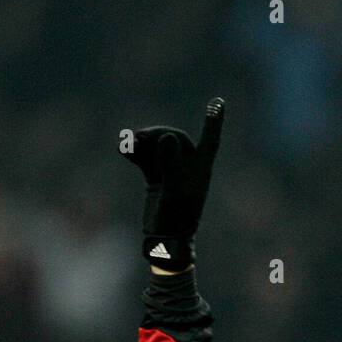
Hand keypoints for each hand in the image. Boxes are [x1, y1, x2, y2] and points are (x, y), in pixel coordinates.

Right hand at [124, 98, 224, 270]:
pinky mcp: (156, 177)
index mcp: (201, 166)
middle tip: (138, 138)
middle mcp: (188, 165)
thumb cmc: (176, 217)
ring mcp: (171, 170)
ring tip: (126, 143)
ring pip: (157, 147)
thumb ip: (170, 163)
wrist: (164, 239)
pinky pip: (146, 157)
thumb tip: (165, 137)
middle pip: (173, 138)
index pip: (210, 138)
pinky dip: (135, 152)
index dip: (213, 120)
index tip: (218, 101)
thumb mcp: (174, 190)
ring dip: (142, 142)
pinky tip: (123, 148)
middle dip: (155, 135)